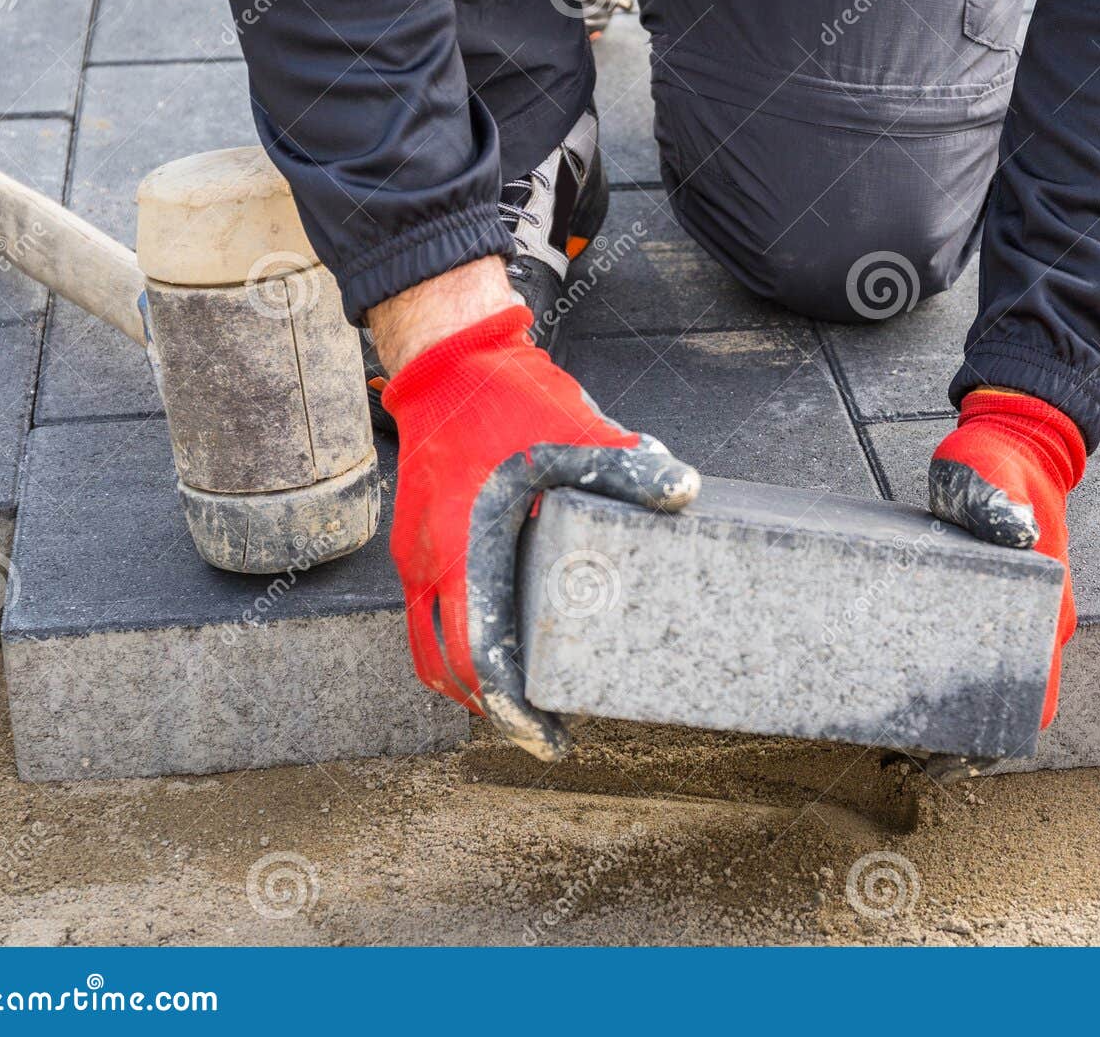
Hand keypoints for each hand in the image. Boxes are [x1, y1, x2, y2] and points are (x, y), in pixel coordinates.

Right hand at [380, 302, 698, 759]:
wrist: (448, 362)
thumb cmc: (507, 400)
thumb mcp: (575, 431)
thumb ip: (628, 467)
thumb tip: (686, 493)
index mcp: (466, 548)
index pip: (480, 655)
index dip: (511, 709)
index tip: (547, 737)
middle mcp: (429, 563)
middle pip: (447, 671)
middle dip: (493, 710)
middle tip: (544, 728)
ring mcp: (413, 556)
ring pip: (428, 650)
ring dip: (470, 683)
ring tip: (521, 698)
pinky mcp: (413, 544)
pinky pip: (424, 618)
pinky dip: (457, 646)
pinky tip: (500, 640)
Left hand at [927, 389, 1085, 754]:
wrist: (1016, 442)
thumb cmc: (997, 461)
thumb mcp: (984, 473)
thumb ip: (994, 501)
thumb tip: (1014, 529)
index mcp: (1042, 605)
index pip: (1034, 698)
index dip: (996, 742)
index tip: (948, 763)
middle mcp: (1039, 622)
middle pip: (1011, 705)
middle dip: (965, 743)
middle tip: (908, 765)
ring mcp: (1023, 616)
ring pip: (995, 686)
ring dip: (958, 715)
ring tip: (899, 743)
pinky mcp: (999, 605)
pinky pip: (981, 656)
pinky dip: (953, 681)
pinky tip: (910, 689)